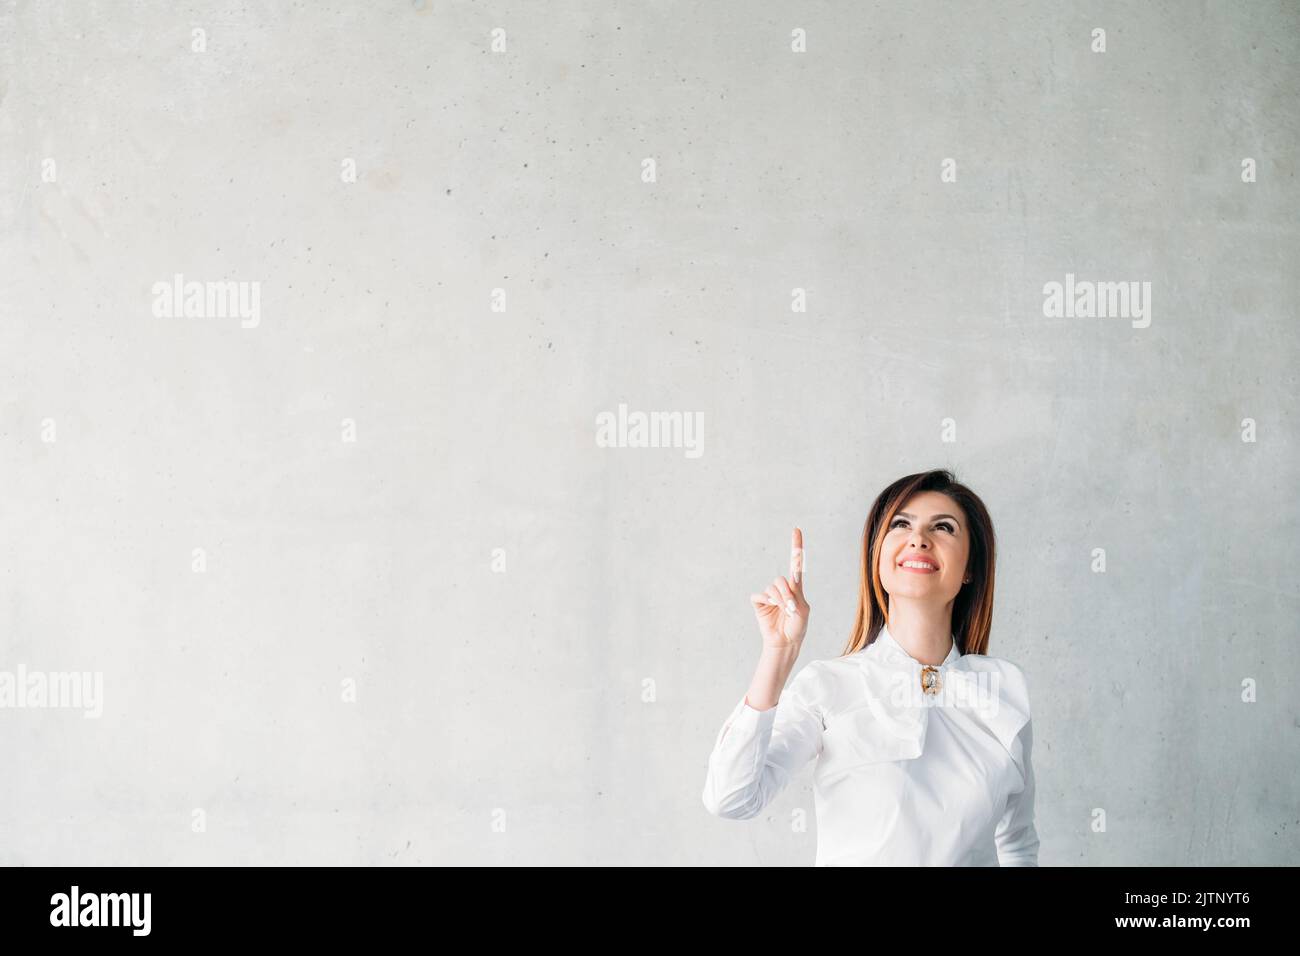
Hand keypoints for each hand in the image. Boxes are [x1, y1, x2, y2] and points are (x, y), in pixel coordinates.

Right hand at [749, 527, 809, 649]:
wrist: (785, 642)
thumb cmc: (797, 627)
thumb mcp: (802, 611)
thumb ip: (795, 598)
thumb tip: (781, 592)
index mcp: (795, 588)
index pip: (795, 564)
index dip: (796, 546)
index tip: (796, 529)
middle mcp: (782, 589)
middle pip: (781, 580)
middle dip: (786, 593)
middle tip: (790, 607)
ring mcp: (770, 595)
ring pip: (772, 588)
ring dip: (779, 599)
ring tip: (783, 611)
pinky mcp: (759, 603)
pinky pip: (759, 596)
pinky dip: (766, 601)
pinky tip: (770, 608)